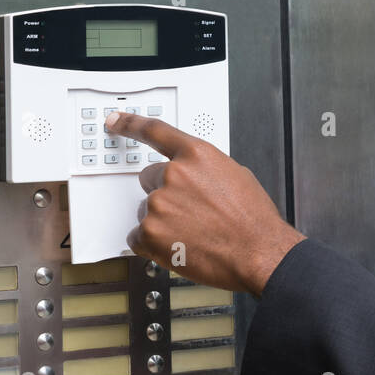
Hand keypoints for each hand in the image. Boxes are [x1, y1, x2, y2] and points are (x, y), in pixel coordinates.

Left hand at [104, 111, 303, 295]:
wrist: (258, 253)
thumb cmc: (252, 220)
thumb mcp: (236, 176)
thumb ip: (205, 168)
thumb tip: (193, 175)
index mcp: (197, 155)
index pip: (155, 131)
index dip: (131, 124)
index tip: (116, 120)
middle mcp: (174, 175)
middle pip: (150, 178)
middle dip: (166, 192)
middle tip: (191, 210)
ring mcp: (159, 204)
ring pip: (147, 209)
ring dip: (163, 220)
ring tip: (194, 231)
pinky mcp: (149, 233)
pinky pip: (138, 236)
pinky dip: (153, 243)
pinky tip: (180, 244)